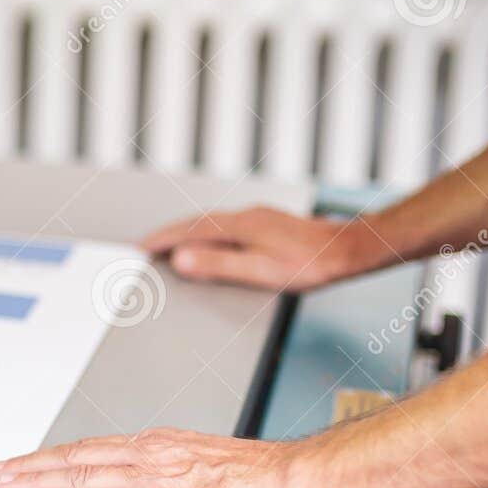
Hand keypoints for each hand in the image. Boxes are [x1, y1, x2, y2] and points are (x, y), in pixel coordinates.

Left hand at [0, 428, 305, 487]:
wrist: (288, 478)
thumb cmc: (259, 475)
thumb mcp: (206, 460)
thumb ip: (173, 470)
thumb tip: (154, 484)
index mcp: (158, 444)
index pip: (93, 448)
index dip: (55, 456)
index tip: (27, 462)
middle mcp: (148, 455)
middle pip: (76, 458)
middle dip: (31, 466)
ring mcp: (153, 480)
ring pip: (80, 478)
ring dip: (35, 483)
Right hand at [140, 206, 378, 290]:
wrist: (345, 251)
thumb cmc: (307, 265)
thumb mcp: (258, 271)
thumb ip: (218, 265)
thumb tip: (181, 258)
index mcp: (239, 226)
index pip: (190, 231)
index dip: (163, 239)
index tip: (142, 247)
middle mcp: (246, 216)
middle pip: (198, 222)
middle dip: (170, 233)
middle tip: (148, 244)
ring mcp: (258, 218)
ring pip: (213, 221)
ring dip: (188, 231)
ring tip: (172, 242)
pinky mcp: (268, 224)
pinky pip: (227, 224)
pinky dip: (209, 232)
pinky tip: (213, 241)